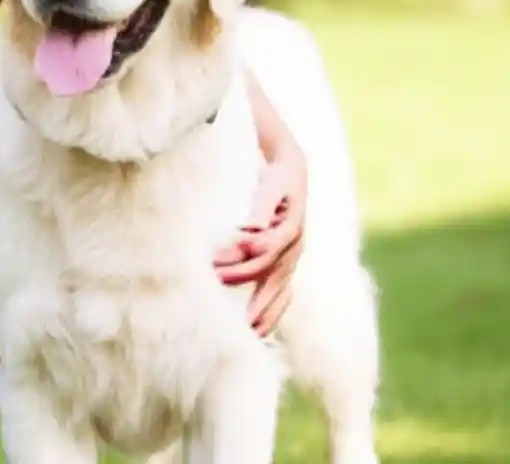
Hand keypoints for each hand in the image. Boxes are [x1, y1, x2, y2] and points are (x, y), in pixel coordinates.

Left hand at [213, 146, 306, 335]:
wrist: (293, 175)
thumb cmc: (276, 179)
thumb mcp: (271, 184)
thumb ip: (262, 205)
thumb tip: (253, 228)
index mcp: (290, 229)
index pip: (264, 249)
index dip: (241, 258)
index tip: (214, 262)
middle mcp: (294, 248)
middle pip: (271, 276)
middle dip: (245, 288)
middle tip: (216, 299)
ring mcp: (293, 260)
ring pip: (280, 292)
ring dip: (263, 312)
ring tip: (246, 333)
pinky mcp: (287, 266)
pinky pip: (282, 295)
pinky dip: (271, 313)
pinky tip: (258, 330)